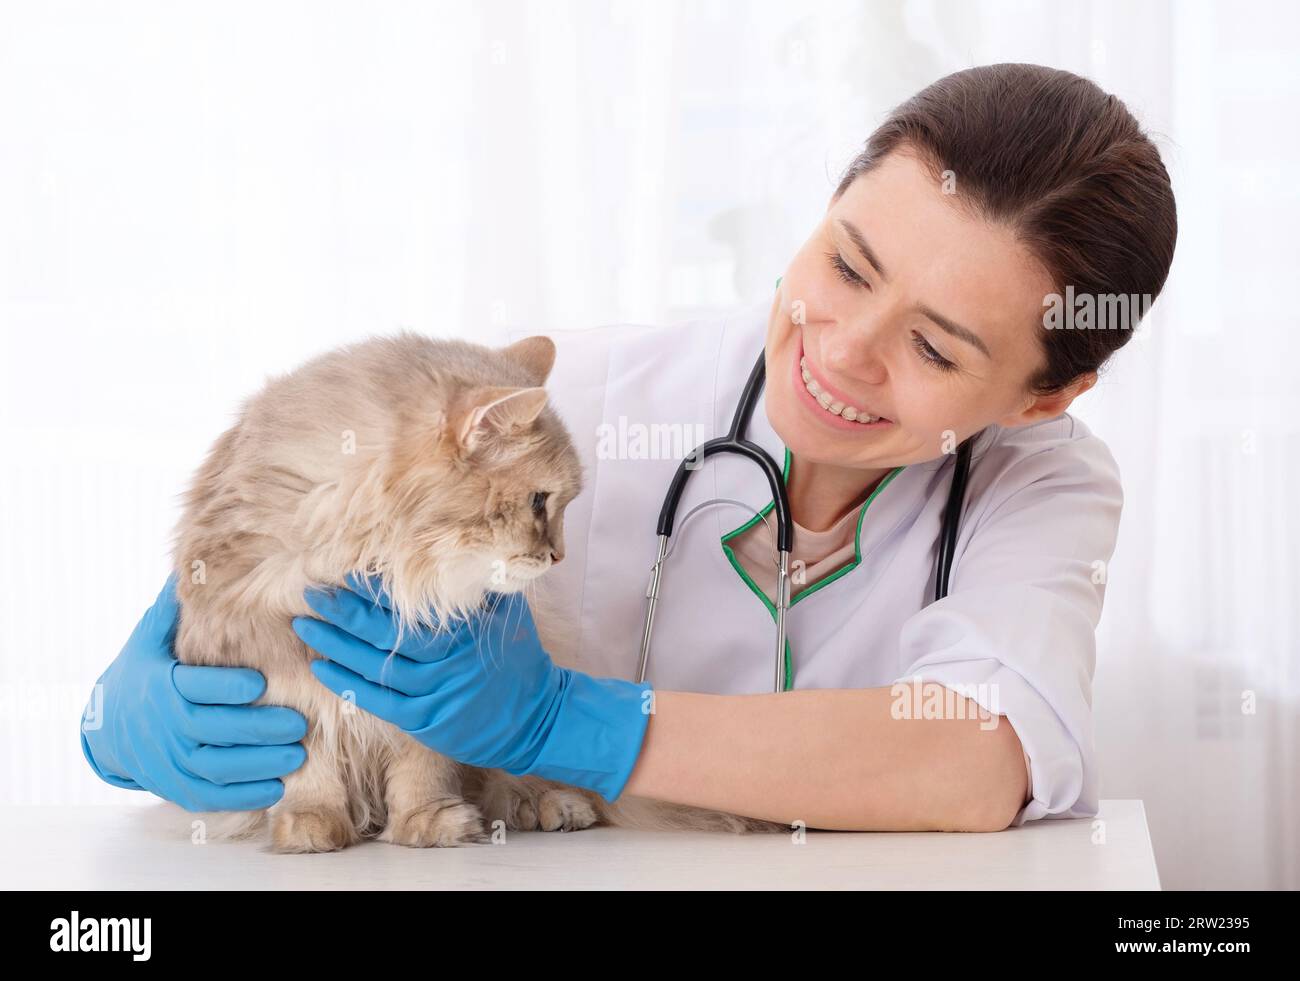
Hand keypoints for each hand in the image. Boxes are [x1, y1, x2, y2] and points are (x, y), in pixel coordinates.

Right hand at [80, 576, 309, 811]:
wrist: (106, 727)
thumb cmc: (144, 671)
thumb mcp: (150, 639)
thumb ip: (175, 607)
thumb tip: (197, 558)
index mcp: (162, 686)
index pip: (196, 688)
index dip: (226, 689)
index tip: (262, 684)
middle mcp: (165, 727)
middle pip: (214, 731)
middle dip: (258, 729)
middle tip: (300, 723)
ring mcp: (169, 762)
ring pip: (216, 767)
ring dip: (258, 765)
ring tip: (298, 755)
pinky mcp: (176, 787)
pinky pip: (210, 796)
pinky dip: (243, 796)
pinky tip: (277, 788)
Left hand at [293, 575, 651, 801]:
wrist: (539, 718)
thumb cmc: (521, 659)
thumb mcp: (509, 615)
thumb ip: (479, 587)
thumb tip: (451, 548)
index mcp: (464, 630)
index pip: (409, 605)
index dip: (373, 589)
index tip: (344, 570)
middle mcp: (446, 661)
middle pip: (383, 633)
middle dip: (343, 611)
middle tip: (312, 591)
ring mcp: (433, 694)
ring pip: (372, 666)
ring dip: (334, 645)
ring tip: (305, 624)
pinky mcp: (424, 722)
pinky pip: (376, 700)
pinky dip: (347, 682)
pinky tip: (323, 666)